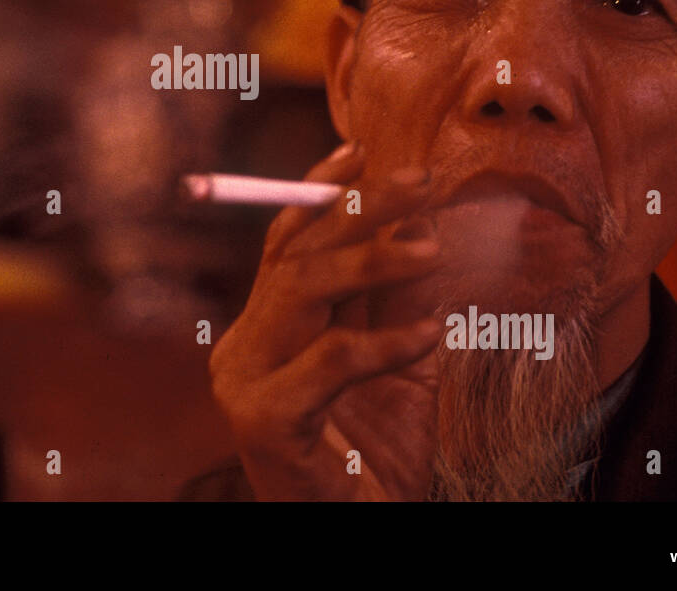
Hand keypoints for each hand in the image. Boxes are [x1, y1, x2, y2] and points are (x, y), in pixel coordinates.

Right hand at [208, 142, 444, 499]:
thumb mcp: (396, 357)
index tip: (363, 148)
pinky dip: (386, 342)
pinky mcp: (264, 420)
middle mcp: (244, 345)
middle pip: (295, 254)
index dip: (321, 191)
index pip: (285, 241)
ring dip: (372, 260)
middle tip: (420, 180)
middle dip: (359, 209)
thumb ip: (396, 296)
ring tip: (433, 247)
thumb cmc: (374, 450)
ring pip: (301, 292)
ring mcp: (244, 382)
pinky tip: (432, 335)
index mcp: (265, 325)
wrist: (356, 528)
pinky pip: (330, 361)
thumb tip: (421, 221)